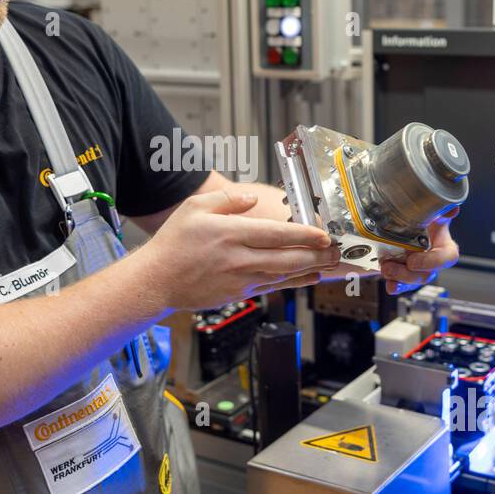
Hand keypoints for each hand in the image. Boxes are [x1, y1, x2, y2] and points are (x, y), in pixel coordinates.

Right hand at [134, 189, 341, 309]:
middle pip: (287, 258)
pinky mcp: (239, 293)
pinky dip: (294, 283)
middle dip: (317, 255)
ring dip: (311, 270)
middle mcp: (238, 259)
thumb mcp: (194, 208)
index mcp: (230, 234)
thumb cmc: (174, 243)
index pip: (276, 234)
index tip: (324, 234)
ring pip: (284, 275)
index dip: (305, 235)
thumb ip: (227, 200)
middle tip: (337, 250)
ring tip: (331, 264)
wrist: (157, 281)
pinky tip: (308, 278)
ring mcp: (240, 280)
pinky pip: (274, 287)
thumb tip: (252, 200)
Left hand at [319, 208, 460, 294]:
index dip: (432, 262)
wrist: (404, 223)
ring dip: (399, 278)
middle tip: (391, 267)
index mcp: (444, 246)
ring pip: (413, 281)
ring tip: (385, 270)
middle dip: (407, 274)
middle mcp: (432, 261)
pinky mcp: (405, 275)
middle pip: (426, 274)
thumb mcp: (433, 214)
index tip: (413, 261)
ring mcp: (419, 270)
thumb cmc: (425, 220)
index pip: (446, 257)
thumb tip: (452, 209)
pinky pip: (402, 285)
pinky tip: (389, 285)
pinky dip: (395, 285)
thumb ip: (443, 212)